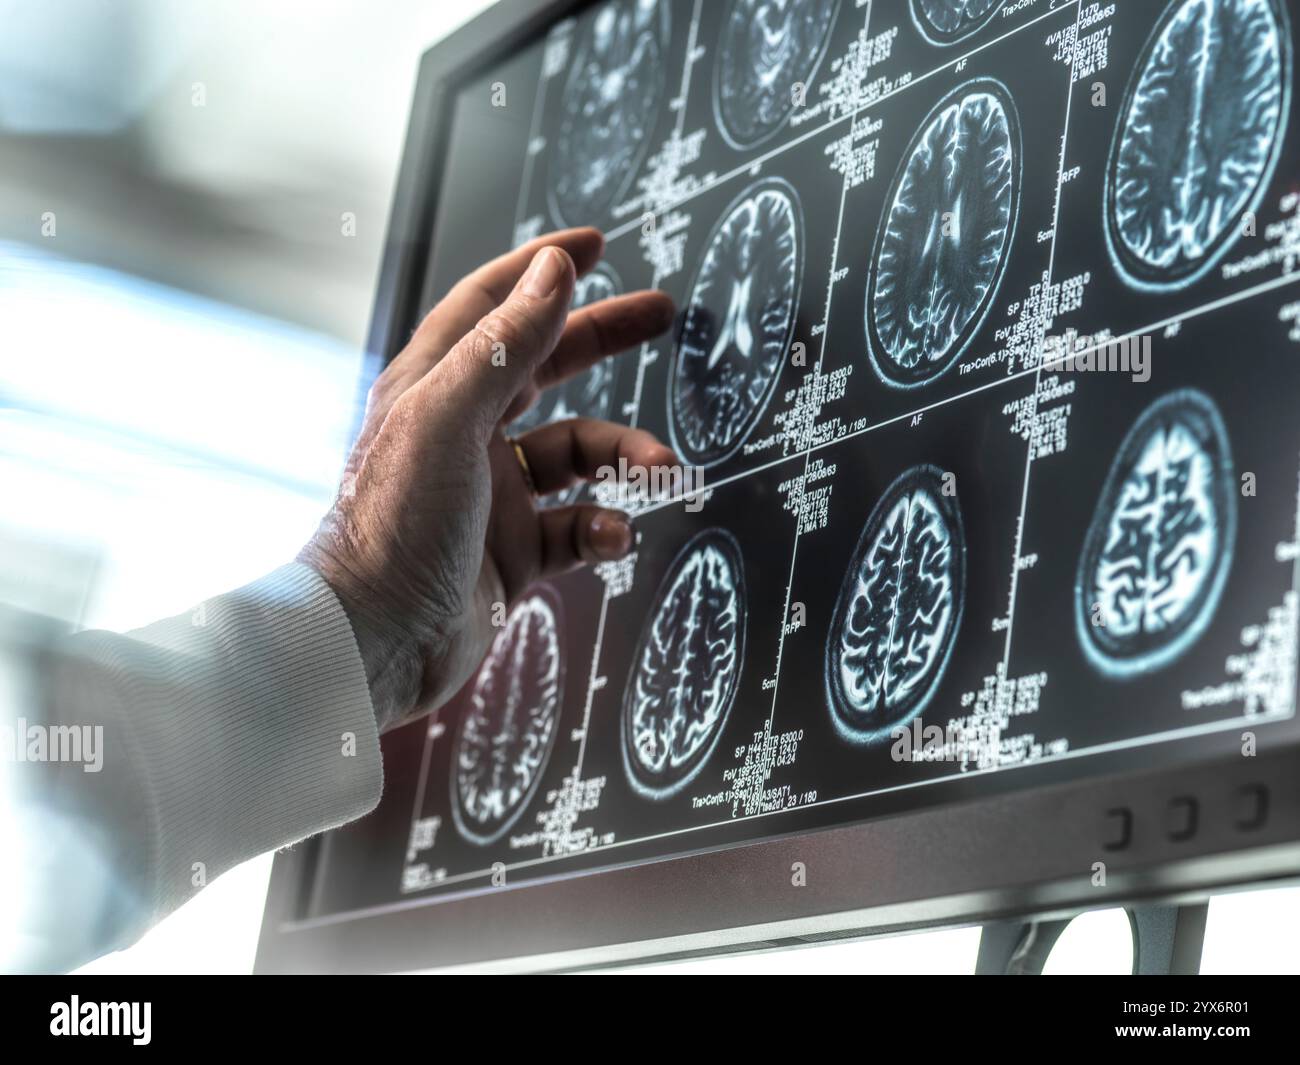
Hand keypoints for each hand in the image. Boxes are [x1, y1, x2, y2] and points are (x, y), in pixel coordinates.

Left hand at [301, 228, 677, 732]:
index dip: (541, 270)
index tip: (594, 246)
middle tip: (662, 315)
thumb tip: (555, 270)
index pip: (490, 305)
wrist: (373, 640)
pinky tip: (612, 534)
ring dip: (622, 453)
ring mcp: (492, 493)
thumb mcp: (448, 415)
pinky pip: (577, 525)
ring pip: (575, 452)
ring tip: (659, 467)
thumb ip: (505, 342)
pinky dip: (604, 525)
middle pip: (545, 366)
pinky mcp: (513, 552)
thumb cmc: (394, 523)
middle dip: (603, 339)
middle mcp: (463, 432)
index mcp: (434, 387)